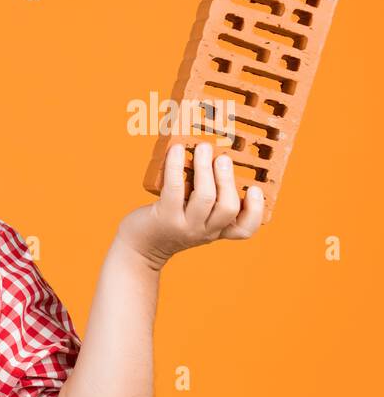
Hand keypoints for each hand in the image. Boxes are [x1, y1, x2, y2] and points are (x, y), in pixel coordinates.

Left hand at [118, 142, 265, 270]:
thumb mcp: (195, 218)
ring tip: (203, 148)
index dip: (256, 211)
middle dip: (227, 179)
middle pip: (227, 208)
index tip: (255, 189)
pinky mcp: (165, 217)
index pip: (245, 229)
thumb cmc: (170, 224)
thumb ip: (207, 198)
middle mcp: (204, 231)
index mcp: (218, 230)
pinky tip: (175, 150)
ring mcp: (185, 226)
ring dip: (205, 169)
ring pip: (204, 197)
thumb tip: (211, 155)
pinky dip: (176, 166)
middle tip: (222, 158)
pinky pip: (175, 188)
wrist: (140, 247)